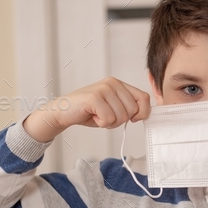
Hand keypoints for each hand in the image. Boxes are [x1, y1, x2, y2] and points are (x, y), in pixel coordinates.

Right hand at [23, 77, 150, 142]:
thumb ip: (127, 107)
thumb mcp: (113, 108)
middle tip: (106, 117)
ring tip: (98, 116)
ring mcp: (103, 88)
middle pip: (133, 110)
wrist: (63, 112)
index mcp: (119, 84)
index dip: (143, 113)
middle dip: (121, 121)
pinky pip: (109, 119)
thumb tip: (144, 114)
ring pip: (121, 117)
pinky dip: (101, 123)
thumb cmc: (89, 111)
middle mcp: (113, 83)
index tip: (133, 120)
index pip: (144, 98)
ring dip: (110, 123)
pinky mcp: (95, 97)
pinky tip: (92, 116)